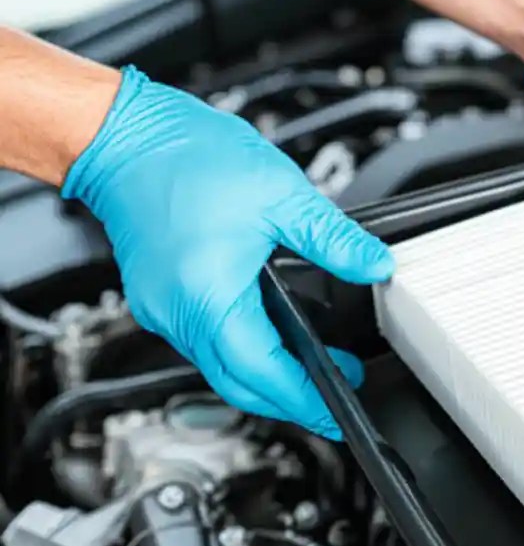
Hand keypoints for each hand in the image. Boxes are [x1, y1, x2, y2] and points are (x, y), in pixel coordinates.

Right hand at [62, 66, 393, 439]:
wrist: (126, 136)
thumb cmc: (187, 158)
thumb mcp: (282, 196)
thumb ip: (335, 240)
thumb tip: (375, 265)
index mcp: (207, 297)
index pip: (263, 373)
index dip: (305, 398)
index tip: (337, 409)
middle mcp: (177, 314)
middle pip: (238, 384)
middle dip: (290, 399)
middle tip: (335, 396)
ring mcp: (161, 310)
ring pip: (219, 367)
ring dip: (265, 374)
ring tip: (315, 366)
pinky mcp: (157, 298)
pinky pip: (203, 342)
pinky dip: (240, 349)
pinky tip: (271, 336)